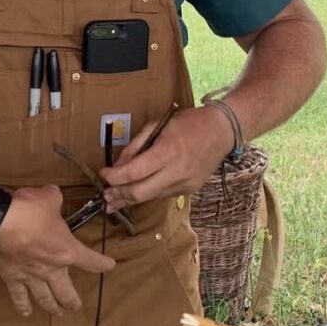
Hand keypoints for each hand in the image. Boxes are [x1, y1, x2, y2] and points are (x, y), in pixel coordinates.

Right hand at [0, 186, 114, 315]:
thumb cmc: (27, 209)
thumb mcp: (48, 198)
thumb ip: (54, 200)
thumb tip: (52, 195)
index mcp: (67, 250)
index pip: (91, 261)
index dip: (103, 264)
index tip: (110, 266)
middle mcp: (51, 268)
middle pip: (67, 292)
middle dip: (73, 301)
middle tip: (76, 306)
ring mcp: (31, 276)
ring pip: (45, 299)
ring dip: (53, 308)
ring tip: (57, 313)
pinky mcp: (11, 277)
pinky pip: (19, 296)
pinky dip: (22, 305)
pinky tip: (26, 312)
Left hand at [99, 106, 234, 210]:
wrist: (223, 130)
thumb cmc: (188, 123)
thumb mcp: (157, 125)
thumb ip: (135, 146)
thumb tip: (118, 165)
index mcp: (166, 152)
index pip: (133, 173)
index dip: (114, 177)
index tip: (103, 174)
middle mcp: (176, 172)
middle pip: (140, 193)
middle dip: (119, 196)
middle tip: (105, 197)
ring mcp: (185, 183)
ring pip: (151, 197)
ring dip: (130, 200)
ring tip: (114, 202)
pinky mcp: (190, 189)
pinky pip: (162, 195)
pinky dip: (148, 194)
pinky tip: (136, 194)